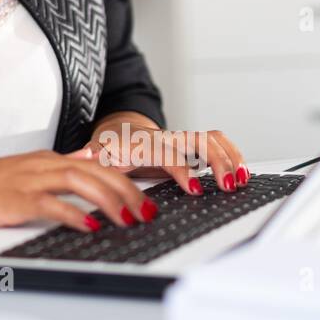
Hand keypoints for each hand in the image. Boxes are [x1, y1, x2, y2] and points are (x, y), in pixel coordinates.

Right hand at [0, 148, 159, 231]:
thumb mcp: (18, 180)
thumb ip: (49, 183)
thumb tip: (78, 196)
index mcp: (45, 160)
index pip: (95, 164)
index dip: (125, 179)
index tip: (145, 198)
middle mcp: (41, 164)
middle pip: (96, 170)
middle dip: (128, 191)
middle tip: (148, 212)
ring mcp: (28, 179)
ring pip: (80, 181)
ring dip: (110, 200)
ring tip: (129, 219)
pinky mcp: (14, 198)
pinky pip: (52, 204)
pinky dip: (75, 215)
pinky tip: (90, 227)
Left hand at [76, 111, 249, 195]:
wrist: (120, 130)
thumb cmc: (113, 146)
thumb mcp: (99, 154)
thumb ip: (91, 158)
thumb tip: (76, 158)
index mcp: (145, 143)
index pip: (168, 155)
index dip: (183, 171)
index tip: (195, 189)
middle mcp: (167, 138)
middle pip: (198, 141)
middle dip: (218, 162)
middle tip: (228, 185)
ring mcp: (182, 139)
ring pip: (212, 139)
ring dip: (230, 158)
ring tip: (242, 180)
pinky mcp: (192, 143)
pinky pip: (218, 143)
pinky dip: (233, 155)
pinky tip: (243, 174)